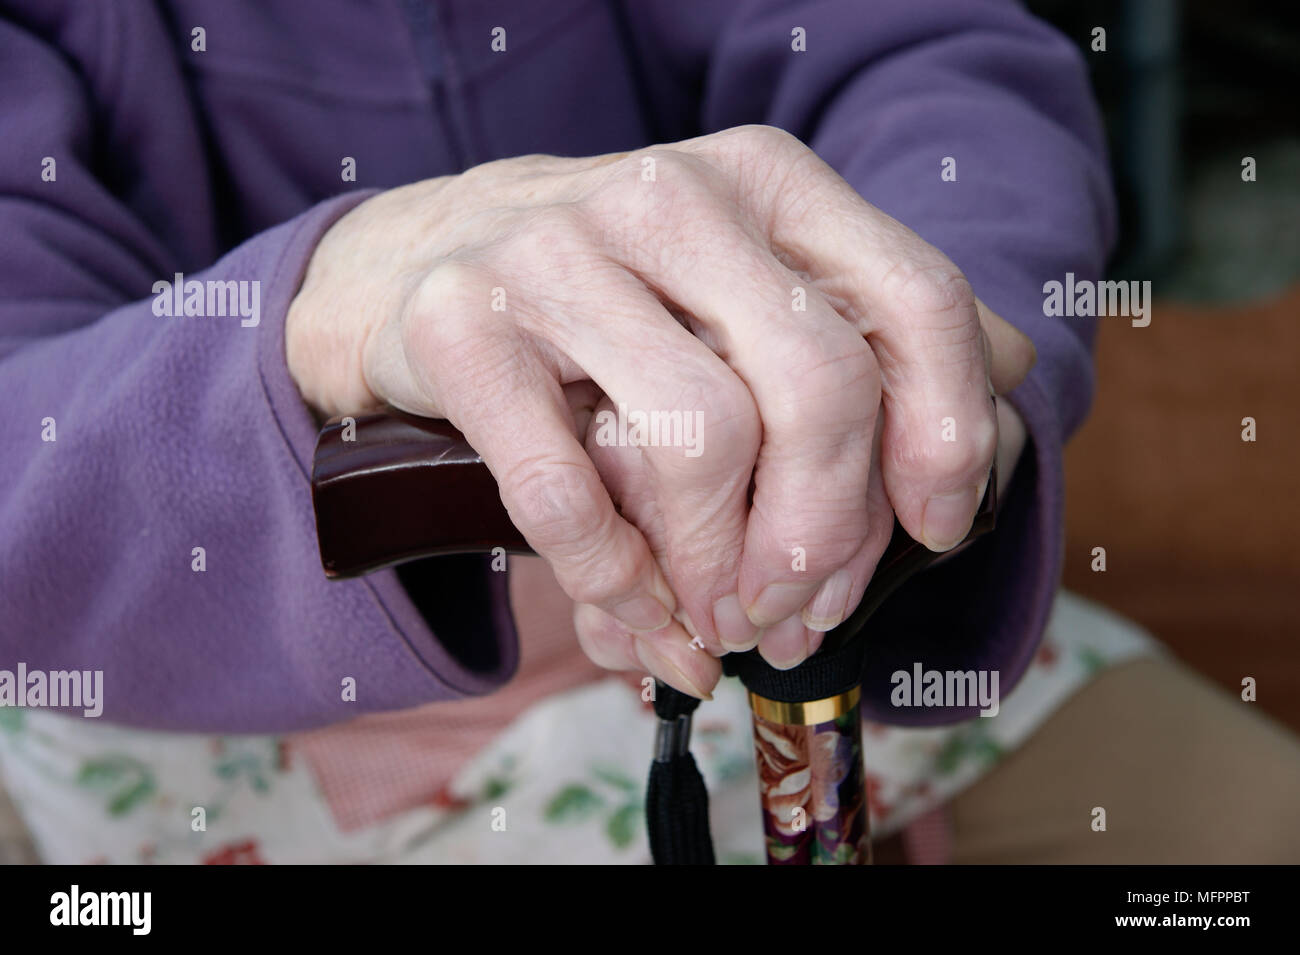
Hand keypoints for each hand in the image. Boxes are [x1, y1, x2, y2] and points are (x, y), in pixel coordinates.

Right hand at [287, 125, 1035, 697]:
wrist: (408, 265)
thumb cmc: (609, 307)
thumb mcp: (740, 293)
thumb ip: (863, 343)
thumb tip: (993, 421)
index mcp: (765, 182)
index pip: (913, 300)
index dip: (945, 436)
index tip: (931, 529)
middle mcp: (670, 195)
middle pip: (818, 384)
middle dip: (827, 532)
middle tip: (798, 610)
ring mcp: (556, 249)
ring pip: (700, 440)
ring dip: (720, 569)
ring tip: (718, 621)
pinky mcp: (460, 322)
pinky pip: (565, 492)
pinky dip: (617, 582)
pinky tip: (640, 617)